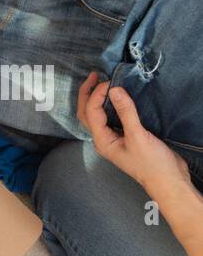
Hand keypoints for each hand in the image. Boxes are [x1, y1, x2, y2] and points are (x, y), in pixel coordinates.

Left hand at [76, 72, 191, 194]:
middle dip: (87, 94)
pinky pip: (111, 118)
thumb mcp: (138, 135)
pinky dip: (109, 105)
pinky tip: (117, 97)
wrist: (168, 180)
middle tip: (93, 75)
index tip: (109, 81)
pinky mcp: (125, 136)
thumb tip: (114, 90)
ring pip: (97, 115)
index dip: (96, 94)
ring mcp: (113, 138)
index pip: (91, 112)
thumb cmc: (152, 163)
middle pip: (87, 113)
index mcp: (102, 140)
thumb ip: (126, 112)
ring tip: (101, 82)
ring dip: (95, 99)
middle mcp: (103, 139)